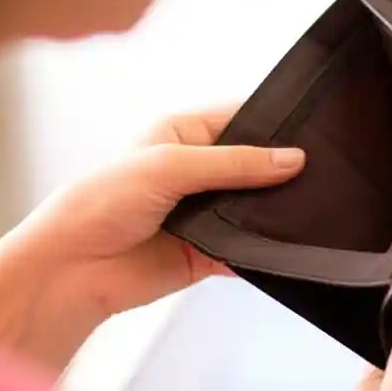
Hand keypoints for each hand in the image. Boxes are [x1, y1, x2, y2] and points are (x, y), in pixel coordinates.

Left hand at [0, 108, 304, 376]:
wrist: (70, 271)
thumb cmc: (98, 204)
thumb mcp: (169, 167)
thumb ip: (234, 163)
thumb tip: (290, 158)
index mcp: (181, 134)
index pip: (240, 119)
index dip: (274, 124)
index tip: (313, 132)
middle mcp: (195, 171)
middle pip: (254, 165)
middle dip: (281, 171)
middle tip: (321, 172)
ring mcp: (203, 213)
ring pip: (255, 207)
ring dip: (274, 211)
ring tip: (311, 207)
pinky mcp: (208, 252)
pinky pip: (248, 249)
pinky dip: (265, 249)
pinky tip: (284, 245)